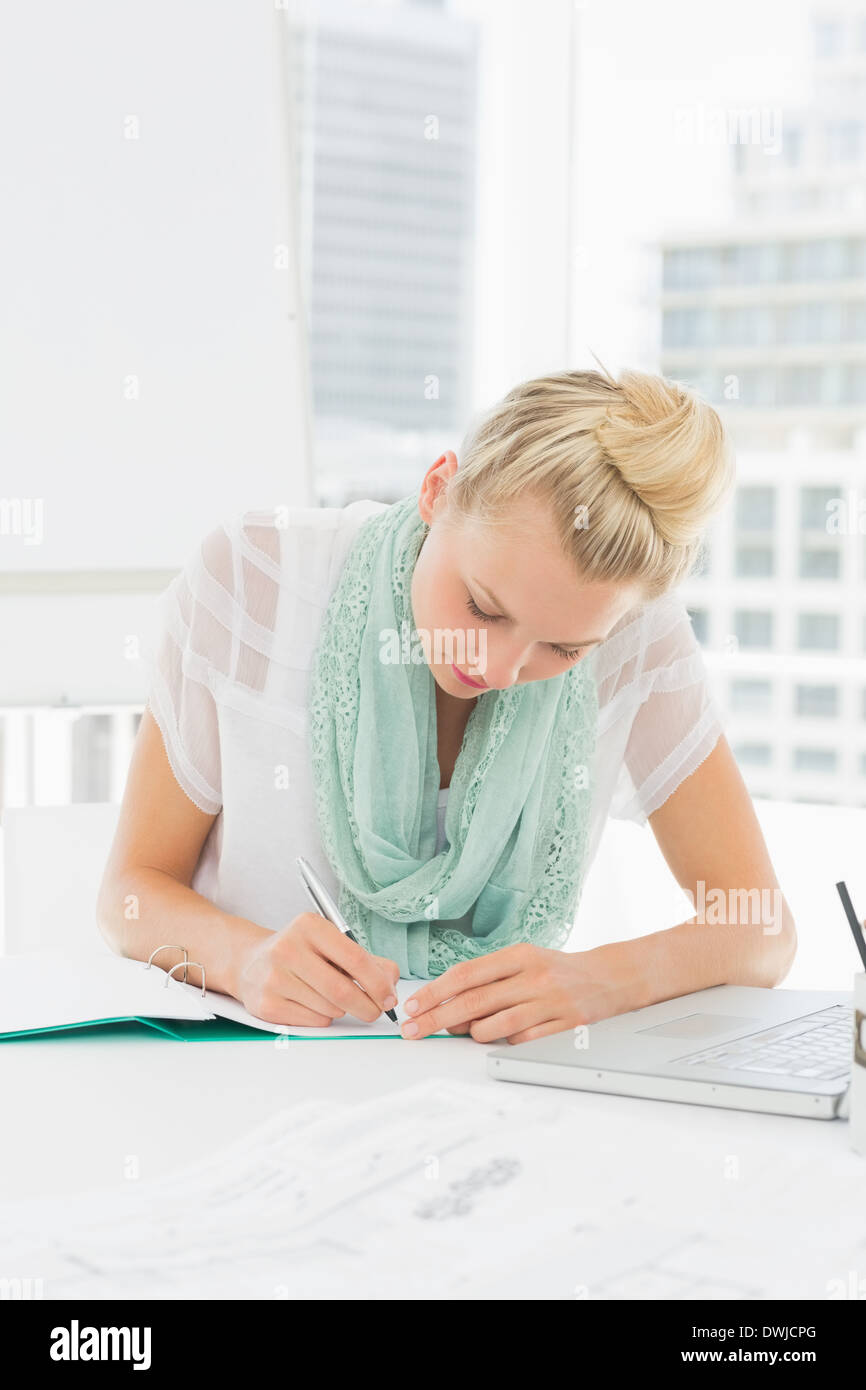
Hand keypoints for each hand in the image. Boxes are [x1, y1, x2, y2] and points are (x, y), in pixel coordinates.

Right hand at [231, 913, 399, 1027]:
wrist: (249, 963)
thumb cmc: (300, 953)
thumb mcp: (331, 944)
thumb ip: (366, 960)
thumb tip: (391, 983)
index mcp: (309, 926)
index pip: (355, 959)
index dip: (378, 983)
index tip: (389, 997)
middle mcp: (288, 948)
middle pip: (343, 990)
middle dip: (368, 1006)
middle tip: (376, 1011)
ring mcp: (274, 977)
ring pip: (330, 1008)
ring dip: (343, 1010)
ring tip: (334, 998)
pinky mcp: (267, 1004)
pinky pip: (314, 1021)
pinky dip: (324, 1018)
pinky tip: (313, 1003)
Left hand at [399, 942, 627, 1044]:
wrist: (609, 977)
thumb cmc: (557, 970)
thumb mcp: (523, 960)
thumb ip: (488, 978)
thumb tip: (446, 1004)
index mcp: (519, 955)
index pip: (466, 974)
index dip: (435, 992)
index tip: (413, 1006)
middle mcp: (533, 977)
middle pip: (473, 1001)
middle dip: (436, 1018)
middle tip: (413, 1030)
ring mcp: (550, 1002)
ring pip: (494, 1026)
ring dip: (472, 1033)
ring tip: (468, 1031)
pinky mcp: (564, 1026)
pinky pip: (521, 1041)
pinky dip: (505, 1042)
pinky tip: (503, 1036)